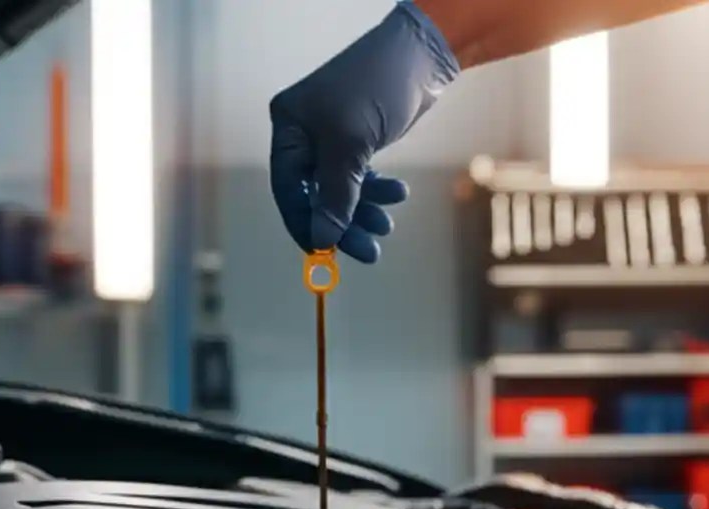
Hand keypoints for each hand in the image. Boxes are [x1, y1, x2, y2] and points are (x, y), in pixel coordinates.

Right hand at [269, 2, 459, 263]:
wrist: (421, 54)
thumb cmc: (376, 87)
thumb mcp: (351, 145)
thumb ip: (335, 195)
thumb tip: (321, 240)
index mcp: (288, 128)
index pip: (287, 189)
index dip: (305, 224)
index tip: (326, 253)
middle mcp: (304, 134)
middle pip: (315, 194)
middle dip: (342, 223)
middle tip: (369, 251)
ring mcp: (331, 137)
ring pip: (341, 190)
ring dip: (364, 210)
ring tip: (388, 223)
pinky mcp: (358, 140)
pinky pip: (360, 177)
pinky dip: (377, 191)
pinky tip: (398, 193)